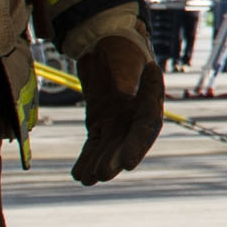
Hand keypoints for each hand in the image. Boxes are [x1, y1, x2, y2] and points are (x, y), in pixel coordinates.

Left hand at [74, 37, 163, 185]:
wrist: (110, 47)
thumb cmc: (120, 50)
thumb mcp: (121, 56)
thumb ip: (116, 69)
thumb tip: (105, 73)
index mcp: (148, 99)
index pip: (146, 125)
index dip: (137, 145)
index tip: (129, 163)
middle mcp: (136, 116)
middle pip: (128, 142)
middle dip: (115, 159)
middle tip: (104, 173)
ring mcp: (119, 123)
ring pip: (111, 148)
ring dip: (100, 163)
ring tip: (87, 179)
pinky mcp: (102, 128)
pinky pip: (95, 146)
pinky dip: (87, 160)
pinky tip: (78, 175)